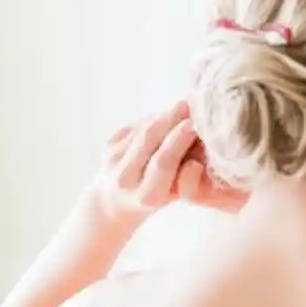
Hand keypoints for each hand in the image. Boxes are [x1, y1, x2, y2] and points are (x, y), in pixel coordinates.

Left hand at [97, 101, 247, 219]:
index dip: (178, 141)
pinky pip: (134, 127)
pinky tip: (167, 118)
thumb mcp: (176, 197)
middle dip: (170, 119)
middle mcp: (125, 178)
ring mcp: (112, 161)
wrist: (114, 203)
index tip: (193, 124)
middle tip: (190, 104)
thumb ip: (188, 182)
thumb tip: (197, 160)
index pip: (163, 162)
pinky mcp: (108, 146)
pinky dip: (153, 120)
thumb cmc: (156, 198)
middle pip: (148, 139)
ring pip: (142, 130)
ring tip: (183, 106)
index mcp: (147, 196)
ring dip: (163, 115)